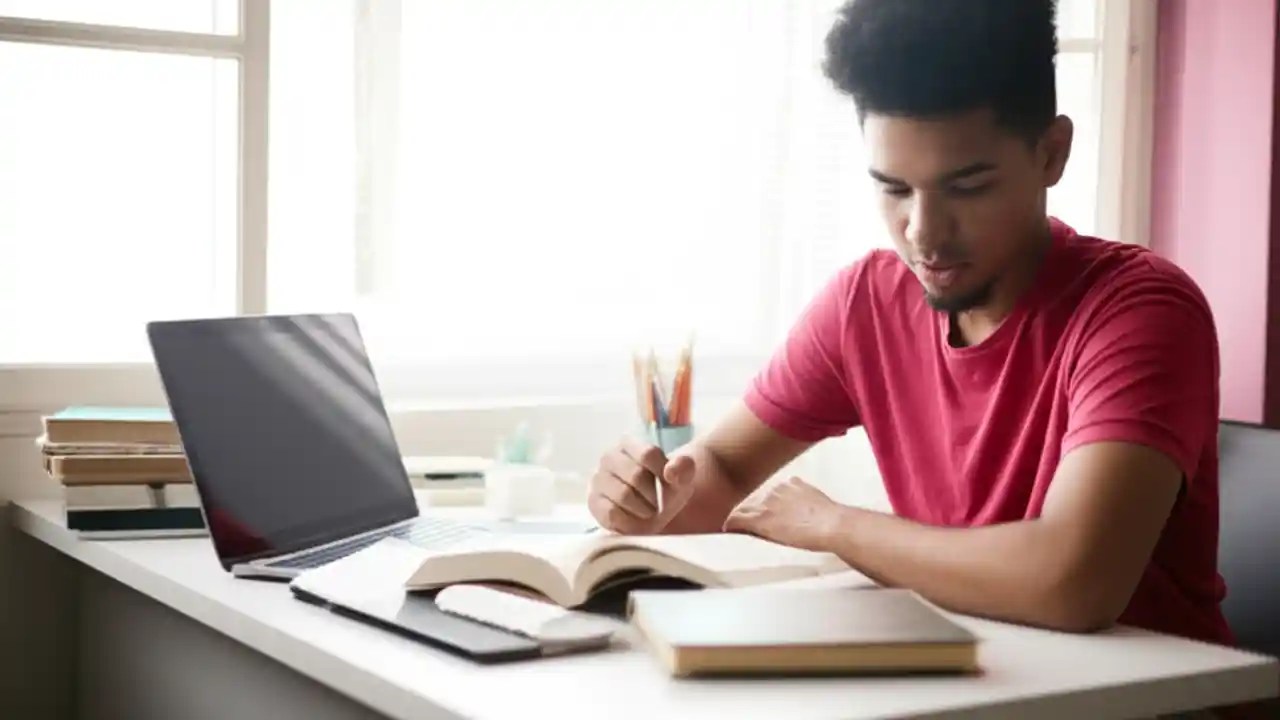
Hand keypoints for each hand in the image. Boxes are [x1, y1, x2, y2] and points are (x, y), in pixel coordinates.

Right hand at [587, 435, 696, 533]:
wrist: (650, 516)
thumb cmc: (665, 491)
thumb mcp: (682, 478)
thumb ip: (684, 468)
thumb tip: (670, 472)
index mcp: (628, 444)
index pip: (648, 454)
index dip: (664, 472)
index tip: (670, 483)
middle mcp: (608, 457)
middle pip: (636, 475)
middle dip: (654, 495)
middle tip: (657, 503)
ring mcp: (598, 480)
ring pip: (623, 495)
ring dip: (643, 509)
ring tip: (647, 512)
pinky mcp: (593, 503)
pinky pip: (612, 513)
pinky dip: (630, 522)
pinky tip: (634, 520)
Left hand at [723, 476, 842, 550]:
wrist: (832, 524)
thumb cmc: (832, 520)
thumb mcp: (819, 502)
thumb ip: (808, 500)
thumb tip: (809, 507)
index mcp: (791, 483)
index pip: (770, 494)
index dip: (766, 506)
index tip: (766, 514)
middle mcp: (776, 490)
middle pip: (755, 500)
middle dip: (751, 512)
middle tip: (747, 525)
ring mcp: (766, 503)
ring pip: (744, 509)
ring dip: (741, 519)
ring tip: (735, 530)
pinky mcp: (760, 518)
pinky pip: (738, 519)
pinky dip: (731, 525)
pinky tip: (727, 530)